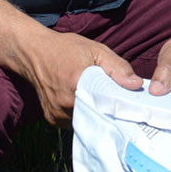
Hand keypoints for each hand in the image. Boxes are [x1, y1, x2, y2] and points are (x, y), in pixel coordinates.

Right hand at [22, 30, 143, 124]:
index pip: (106, 104)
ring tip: (102, 104)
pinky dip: (83, 116)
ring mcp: (56, 114)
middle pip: (97, 115)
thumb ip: (117, 67)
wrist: (34, 53)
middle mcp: (64, 103)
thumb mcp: (96, 50)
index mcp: (77, 83)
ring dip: (95, 115)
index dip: (120, 107)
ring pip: (86, 121)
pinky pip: (74, 123)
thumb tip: (136, 84)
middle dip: (109, 112)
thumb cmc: (66, 48)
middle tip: (121, 107)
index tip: (133, 109)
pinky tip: (86, 104)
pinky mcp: (52, 120)